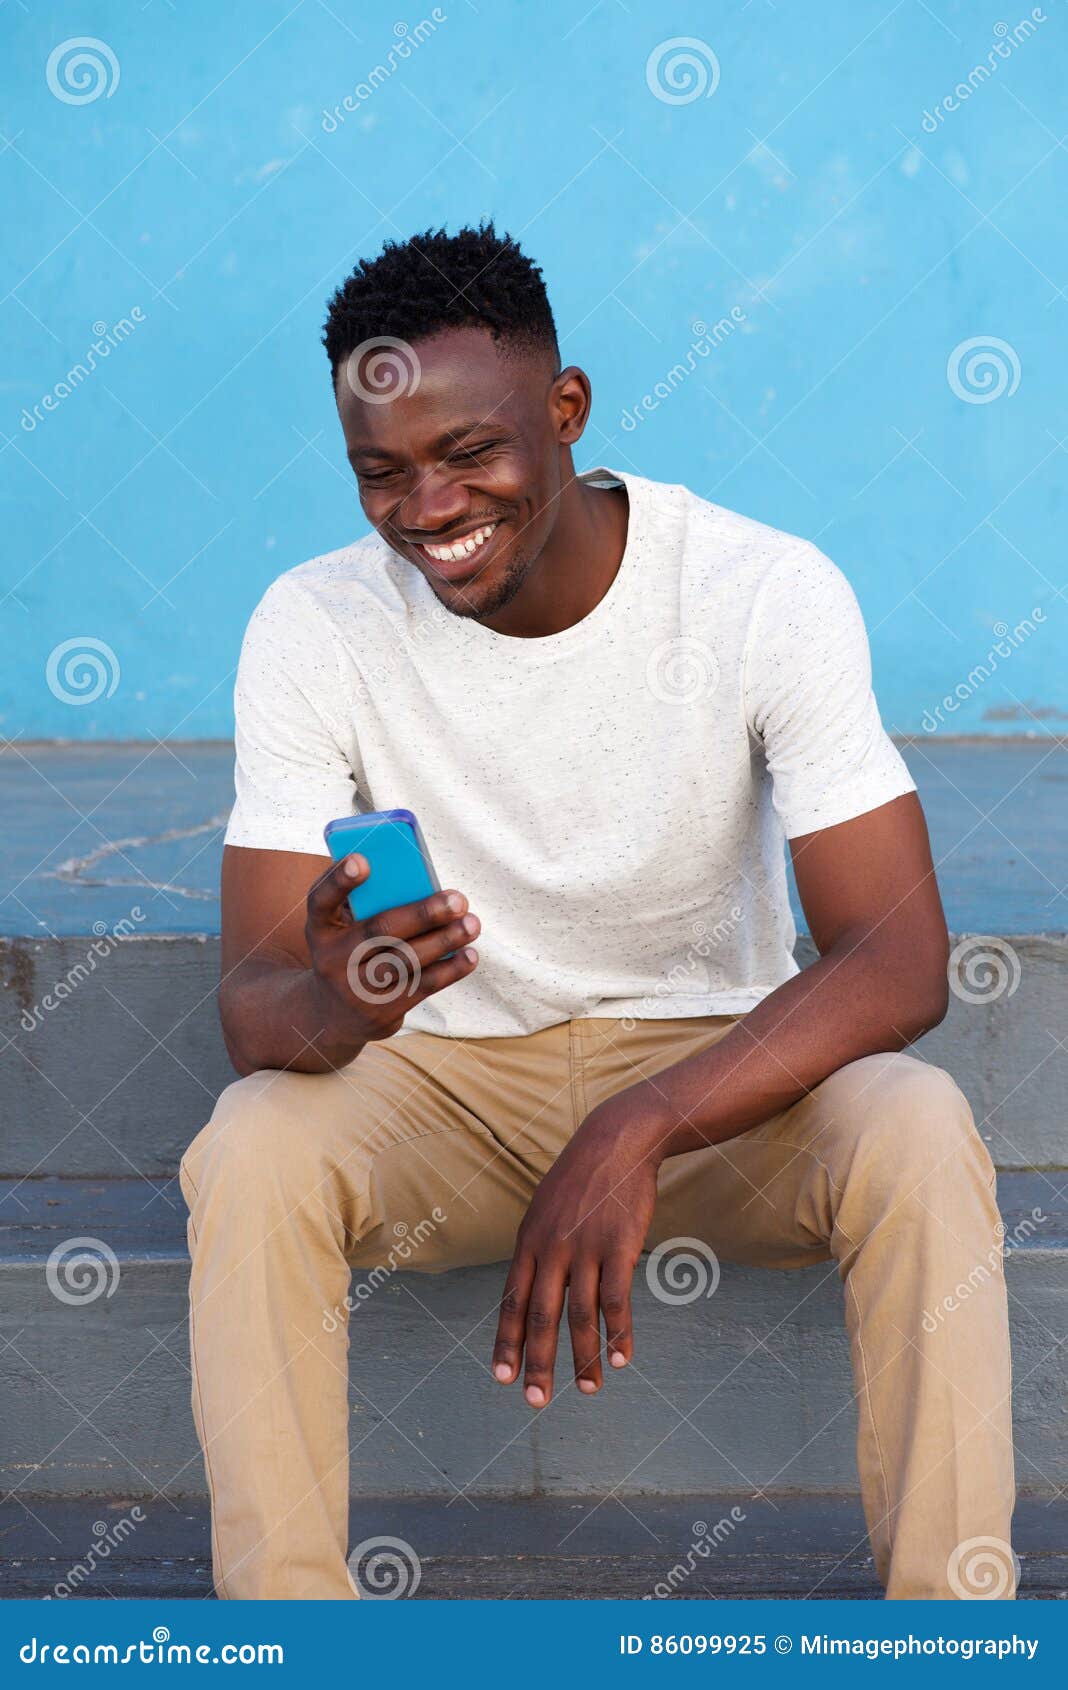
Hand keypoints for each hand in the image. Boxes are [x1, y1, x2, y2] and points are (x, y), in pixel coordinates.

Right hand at [305, 853, 479, 1043]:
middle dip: (423, 913)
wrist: (332, 1015)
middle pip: (380, 930)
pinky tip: (469, 955)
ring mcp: (355, 988)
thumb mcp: (342, 929)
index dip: (339, 880)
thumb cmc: (349, 952)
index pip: (321, 900)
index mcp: (321, 928)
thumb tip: (420, 882)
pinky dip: (449, 969)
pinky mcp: (381, 1011)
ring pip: (406, 959)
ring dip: (444, 941)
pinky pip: (421, 986)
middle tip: (457, 899)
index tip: (362, 860)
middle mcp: (332, 958)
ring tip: (471, 924)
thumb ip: (368, 905)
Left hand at [491, 1092, 668, 1405]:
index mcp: (529, 1242)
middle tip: (535, 1401)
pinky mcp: (619, 1246)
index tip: (502, 1378)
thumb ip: (538, 1250)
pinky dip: (619, 1333)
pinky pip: (617, 1300)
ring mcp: (586, 1248)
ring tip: (591, 1389)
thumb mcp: (545, 1209)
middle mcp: (552, 1248)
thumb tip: (528, 1290)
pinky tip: (623, 1358)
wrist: (616, 1141)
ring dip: (584, 1357)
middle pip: (540, 1316)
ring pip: (580, 1315)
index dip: (506, 1342)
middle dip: (537, 1363)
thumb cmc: (581, 1179)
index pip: (511, 1301)